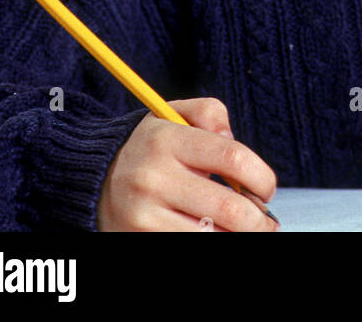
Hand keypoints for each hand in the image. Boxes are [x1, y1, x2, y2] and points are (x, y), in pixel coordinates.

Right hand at [96, 98, 278, 231]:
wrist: (94, 180)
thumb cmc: (149, 148)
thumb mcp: (172, 115)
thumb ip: (210, 114)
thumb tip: (233, 140)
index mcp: (166, 140)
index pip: (232, 157)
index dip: (261, 176)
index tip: (267, 189)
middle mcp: (154, 178)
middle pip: (229, 208)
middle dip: (259, 221)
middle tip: (266, 223)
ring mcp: (145, 215)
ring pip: (212, 238)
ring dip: (238, 238)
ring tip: (244, 232)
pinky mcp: (139, 239)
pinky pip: (190, 248)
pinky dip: (212, 244)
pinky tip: (215, 236)